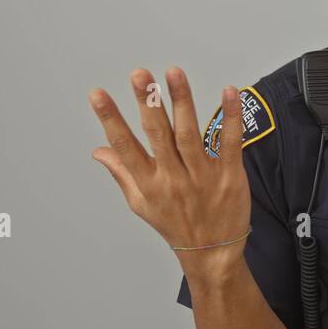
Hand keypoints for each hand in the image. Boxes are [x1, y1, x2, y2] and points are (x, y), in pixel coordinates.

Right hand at [88, 67, 251, 272]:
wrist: (213, 255)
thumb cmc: (176, 226)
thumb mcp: (142, 204)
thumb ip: (121, 173)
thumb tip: (98, 150)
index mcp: (148, 183)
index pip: (124, 146)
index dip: (110, 119)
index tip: (97, 94)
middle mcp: (172, 179)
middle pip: (157, 135)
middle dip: (147, 103)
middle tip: (139, 75)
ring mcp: (202, 177)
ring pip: (190, 134)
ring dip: (182, 101)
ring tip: (173, 73)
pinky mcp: (229, 177)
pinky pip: (230, 143)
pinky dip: (230, 117)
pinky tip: (228, 93)